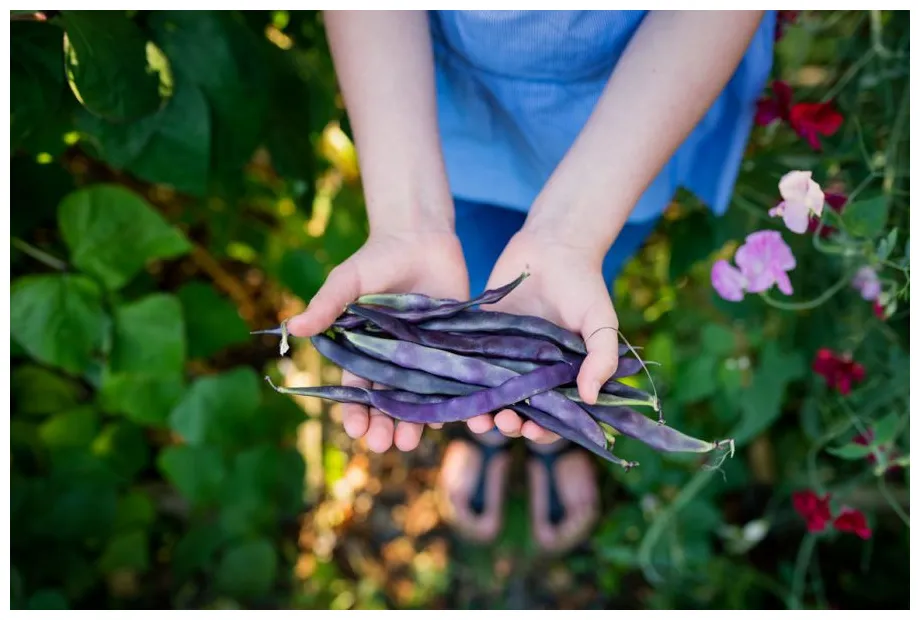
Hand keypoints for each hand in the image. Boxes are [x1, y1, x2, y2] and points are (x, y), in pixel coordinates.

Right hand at [286, 229, 468, 452]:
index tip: (355, 429)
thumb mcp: (348, 280)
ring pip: (419, 399)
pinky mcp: (453, 347)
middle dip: (384, 426)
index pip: (356, 390)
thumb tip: (292, 328)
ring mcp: (424, 355)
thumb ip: (326, 305)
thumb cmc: (377, 258)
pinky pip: (451, 380)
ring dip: (414, 423)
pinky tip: (447, 418)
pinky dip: (449, 400)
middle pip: (388, 403)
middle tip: (385, 445)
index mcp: (364, 350)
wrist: (420, 237)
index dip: (354, 412)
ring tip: (410, 442)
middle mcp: (394, 359)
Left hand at [472, 229, 620, 443]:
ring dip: (482, 412)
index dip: (544, 431)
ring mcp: (505, 358)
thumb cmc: (584, 284)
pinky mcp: (481, 339)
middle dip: (509, 424)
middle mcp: (532, 373)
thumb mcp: (601, 321)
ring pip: (490, 396)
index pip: (554, 417)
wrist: (552, 246)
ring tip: (474, 417)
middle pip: (518, 413)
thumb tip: (591, 398)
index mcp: (563, 376)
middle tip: (501, 422)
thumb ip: (601, 357)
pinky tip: (452, 390)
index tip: (534, 431)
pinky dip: (460, 381)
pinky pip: (469, 366)